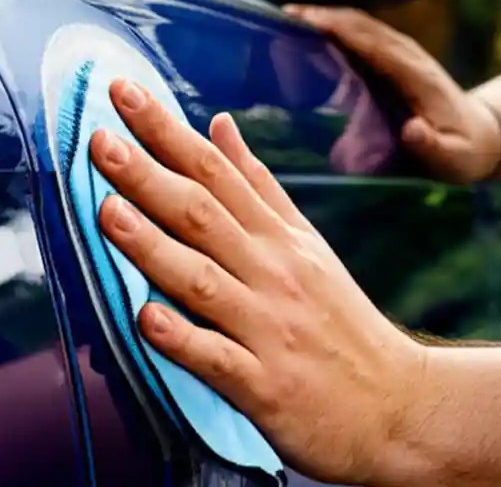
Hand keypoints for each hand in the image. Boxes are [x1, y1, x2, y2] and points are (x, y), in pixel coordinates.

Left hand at [89, 79, 431, 485]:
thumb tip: (218, 124)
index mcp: (279, 237)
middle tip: (98, 138)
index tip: (123, 91)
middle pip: (203, 214)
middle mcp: (272, 274)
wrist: (401, 408)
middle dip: (148, 174)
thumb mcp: (307, 244)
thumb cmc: (342, 322)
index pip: (215, 171)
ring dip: (152, 245)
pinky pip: (218, 359)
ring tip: (106, 210)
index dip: (166, 131)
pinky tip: (145, 319)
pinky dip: (182, 339)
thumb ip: (259, 186)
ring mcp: (269, 330)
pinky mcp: (266, 387)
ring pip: (202, 279)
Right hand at [285, 5, 500, 183]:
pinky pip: (363, 34)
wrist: (484, 137)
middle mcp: (409, 56)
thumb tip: (412, 130)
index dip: (340, 29)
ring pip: (361, 25)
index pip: (373, 43)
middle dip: (323, 16)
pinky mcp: (397, 57)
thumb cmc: (462, 152)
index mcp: (417, 76)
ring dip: (327, 18)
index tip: (305, 22)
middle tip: (282, 17)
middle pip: (362, 25)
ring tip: (287, 19)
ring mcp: (404, 53)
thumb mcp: (453, 159)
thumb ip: (433, 147)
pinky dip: (337, 27)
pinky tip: (312, 32)